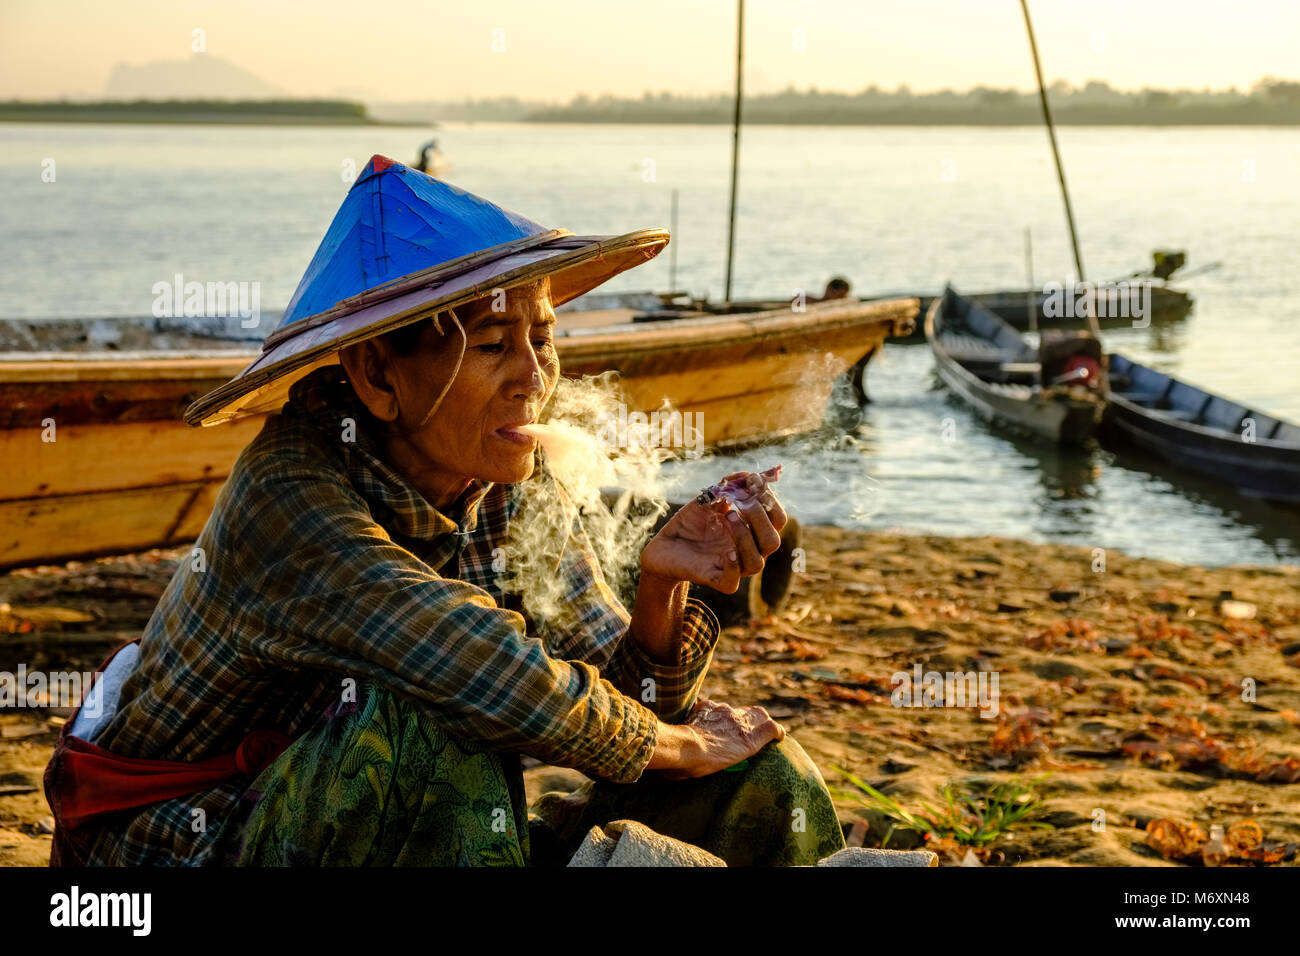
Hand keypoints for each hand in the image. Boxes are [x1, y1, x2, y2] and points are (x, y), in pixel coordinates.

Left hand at [640, 471, 787, 593]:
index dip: (769, 499)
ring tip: (727, 517)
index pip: (777, 519)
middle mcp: (748, 551)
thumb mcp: (708, 500)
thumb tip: (747, 474)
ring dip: (745, 537)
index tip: (753, 480)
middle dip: (759, 517)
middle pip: (772, 541)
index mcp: (753, 532)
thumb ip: (727, 487)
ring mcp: (733, 568)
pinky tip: (727, 551)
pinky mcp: (714, 580)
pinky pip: (731, 582)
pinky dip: (732, 567)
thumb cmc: (691, 523)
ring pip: (756, 562)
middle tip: (740, 501)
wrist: (664, 546)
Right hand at [650, 699, 785, 779]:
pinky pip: (771, 729)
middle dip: (745, 720)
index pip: (720, 710)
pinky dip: (776, 732)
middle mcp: (724, 711)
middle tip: (745, 737)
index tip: (723, 731)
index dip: (724, 720)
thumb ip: (677, 742)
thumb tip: (669, 763)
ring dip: (760, 725)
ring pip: (758, 716)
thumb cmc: (673, 751)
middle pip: (741, 711)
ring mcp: (738, 723)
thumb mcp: (674, 739)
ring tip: (764, 737)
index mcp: (705, 709)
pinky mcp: (750, 738)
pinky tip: (779, 738)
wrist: (684, 747)